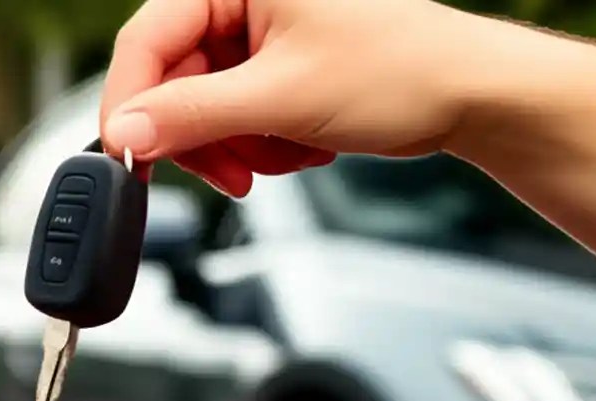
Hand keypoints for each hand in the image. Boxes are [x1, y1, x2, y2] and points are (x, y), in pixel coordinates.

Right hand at [101, 0, 480, 195]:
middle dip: (205, 135)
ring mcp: (263, 34)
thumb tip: (124, 132)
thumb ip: (191, 114)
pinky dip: (265, 143)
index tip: (128, 154)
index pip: (148, 37)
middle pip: (174, 79)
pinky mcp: (279, 68)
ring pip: (205, 107)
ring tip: (290, 149)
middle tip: (233, 171)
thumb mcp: (281, 96)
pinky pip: (238, 117)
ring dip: (241, 145)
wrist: (471, 96)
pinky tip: (305, 143)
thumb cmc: (400, 69)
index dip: (133, 102)